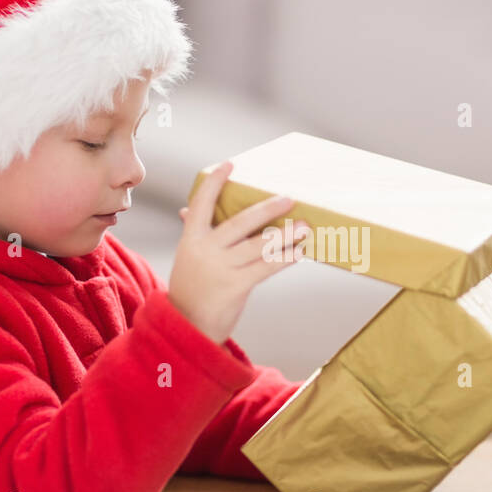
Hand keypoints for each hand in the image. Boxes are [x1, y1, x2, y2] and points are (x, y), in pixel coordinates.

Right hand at [167, 160, 308, 344]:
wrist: (186, 326)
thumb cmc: (192, 288)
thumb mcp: (188, 257)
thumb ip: (195, 234)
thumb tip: (187, 209)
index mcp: (191, 238)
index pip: (201, 204)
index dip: (215, 183)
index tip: (230, 164)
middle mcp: (204, 250)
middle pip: (239, 222)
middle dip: (266, 209)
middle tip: (289, 198)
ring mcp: (220, 268)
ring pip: (258, 245)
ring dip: (285, 235)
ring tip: (304, 227)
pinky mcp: (235, 287)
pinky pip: (265, 268)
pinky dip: (284, 259)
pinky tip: (299, 252)